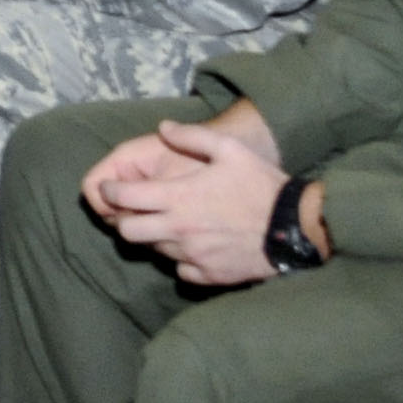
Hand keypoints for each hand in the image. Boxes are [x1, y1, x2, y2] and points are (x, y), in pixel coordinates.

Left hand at [89, 118, 291, 285]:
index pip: (124, 197)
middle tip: (135, 211)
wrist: (294, 228)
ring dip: (155, 237)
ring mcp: (192, 255)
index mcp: (178, 197)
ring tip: (170, 224)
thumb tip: (164, 127)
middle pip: (128, 232)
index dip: (109, 192)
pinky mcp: (208, 275)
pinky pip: (181, 271)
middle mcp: (178, 229)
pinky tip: (194, 247)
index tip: (109, 189)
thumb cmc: (261, 185)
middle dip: (124, 220)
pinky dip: (182, 260)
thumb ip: (192, 136)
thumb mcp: (229, 150)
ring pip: (154, 251)